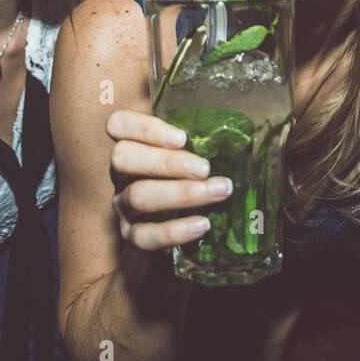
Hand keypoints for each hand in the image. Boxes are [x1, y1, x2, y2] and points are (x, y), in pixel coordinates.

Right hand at [106, 109, 232, 251]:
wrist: (180, 222)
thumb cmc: (190, 176)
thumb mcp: (192, 153)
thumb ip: (201, 140)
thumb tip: (241, 133)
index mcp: (131, 144)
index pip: (119, 125)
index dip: (145, 128)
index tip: (182, 138)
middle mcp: (121, 173)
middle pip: (124, 158)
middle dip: (167, 162)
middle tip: (205, 168)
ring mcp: (123, 204)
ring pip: (138, 196)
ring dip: (181, 194)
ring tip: (218, 192)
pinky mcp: (131, 235)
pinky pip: (145, 236)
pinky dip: (175, 231)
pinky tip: (202, 225)